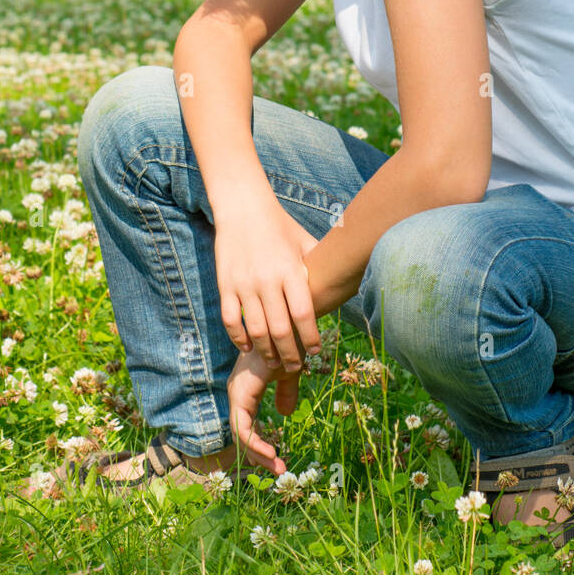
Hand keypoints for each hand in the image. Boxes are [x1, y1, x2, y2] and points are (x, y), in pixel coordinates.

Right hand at [214, 203, 321, 372]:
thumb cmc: (280, 226)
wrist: (243, 207)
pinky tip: (249, 347)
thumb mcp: (304, 242)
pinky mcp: (226, 285)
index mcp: (290, 270)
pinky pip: (231, 321)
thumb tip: (347, 278)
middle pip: (281, 329)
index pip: (304, 313)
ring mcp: (244, 284)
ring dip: (267, 352)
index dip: (310, 337)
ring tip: (275, 362)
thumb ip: (320, 265)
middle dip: (290, 354)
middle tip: (296, 367)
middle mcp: (267, 279)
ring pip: (256, 330)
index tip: (316, 352)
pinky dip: (239, 339)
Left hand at [227, 348, 302, 474]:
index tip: (277, 460)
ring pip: (239, 434)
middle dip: (259, 456)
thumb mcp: (290, 373)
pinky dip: (255, 443)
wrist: (290, 323)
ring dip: (258, 454)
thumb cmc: (289, 344)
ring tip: (278, 467)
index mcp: (246, 391)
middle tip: (279, 470)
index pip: (247, 427)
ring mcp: (237, 393)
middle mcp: (238, 393)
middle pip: (241, 434)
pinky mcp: (241, 393)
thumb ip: (286, 393)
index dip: (260, 446)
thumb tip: (284, 413)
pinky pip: (242, 426)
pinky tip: (271, 451)